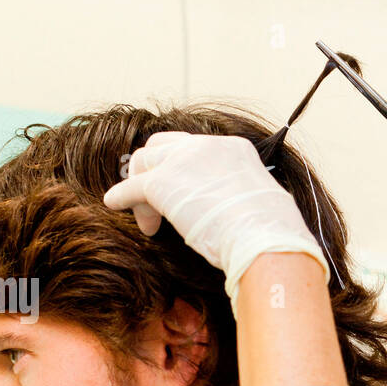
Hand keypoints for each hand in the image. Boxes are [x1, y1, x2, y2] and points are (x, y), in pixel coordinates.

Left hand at [102, 131, 329, 313]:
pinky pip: (132, 186)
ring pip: (144, 162)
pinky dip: (122, 196)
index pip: (196, 150)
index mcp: (233, 149)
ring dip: (142, 189)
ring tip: (149, 220)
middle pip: (164, 146)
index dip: (184, 172)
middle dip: (156, 171)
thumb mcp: (263, 204)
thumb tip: (243, 216)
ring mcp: (181, 162)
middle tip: (158, 202)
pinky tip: (115, 205)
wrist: (263, 239)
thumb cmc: (270, 233)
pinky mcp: (161, 183)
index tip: (185, 196)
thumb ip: (243, 199)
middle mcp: (206, 146)